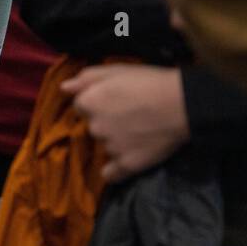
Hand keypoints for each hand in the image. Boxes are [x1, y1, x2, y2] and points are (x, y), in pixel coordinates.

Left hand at [61, 65, 189, 184]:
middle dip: (106, 122)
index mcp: (88, 103)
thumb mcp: (116, 70)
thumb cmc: (150, 82)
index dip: (98, 102)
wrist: (182, 105)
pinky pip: (111, 174)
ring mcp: (110, 148)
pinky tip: (128, 159)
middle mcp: (94, 127)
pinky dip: (117, 169)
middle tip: (130, 116)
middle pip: (93, 127)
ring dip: (116, 142)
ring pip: (105, 147)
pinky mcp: (126, 165)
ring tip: (139, 132)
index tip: (115, 101)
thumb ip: (86, 78)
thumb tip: (64, 88)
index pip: (81, 106)